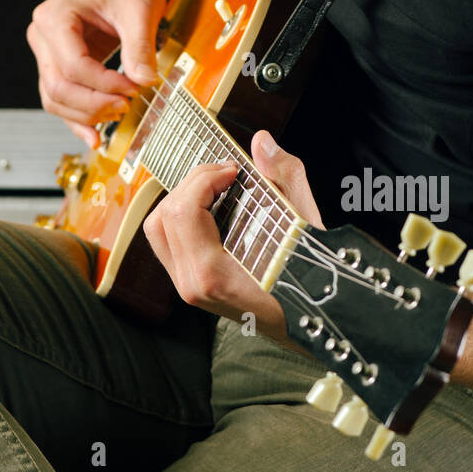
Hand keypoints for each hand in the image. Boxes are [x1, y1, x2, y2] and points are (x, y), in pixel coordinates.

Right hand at [26, 0, 166, 147]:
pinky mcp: (59, 65)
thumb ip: (139, 46)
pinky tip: (96, 134)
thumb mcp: (140, 9)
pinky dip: (78, 117)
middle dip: (94, 104)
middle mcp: (43, 36)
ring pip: (55, 98)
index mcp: (55, 17)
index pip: (74, 66)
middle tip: (128, 106)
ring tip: (118, 116)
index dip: (105, 85)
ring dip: (86, 115)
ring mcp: (47, 52)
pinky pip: (61, 98)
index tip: (135, 88)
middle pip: (58, 86)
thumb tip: (145, 81)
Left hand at [143, 129, 324, 325]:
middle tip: (227, 174)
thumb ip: (285, 179)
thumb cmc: (313, 282)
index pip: (183, 211)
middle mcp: (192, 284)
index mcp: (213, 274)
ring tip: (218, 188)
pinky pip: (168, 241)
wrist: (311, 329)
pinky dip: (183, 216)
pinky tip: (213, 208)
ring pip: (159, 228)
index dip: (204, 179)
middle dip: (193, 183)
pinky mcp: (189, 285)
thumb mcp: (307, 227)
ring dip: (184, 198)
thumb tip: (261, 142)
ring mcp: (187, 287)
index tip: (235, 169)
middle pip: (164, 215)